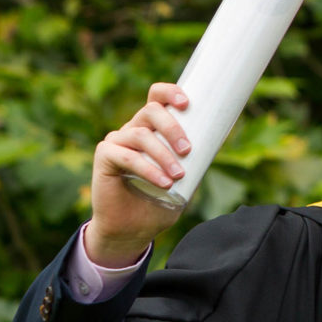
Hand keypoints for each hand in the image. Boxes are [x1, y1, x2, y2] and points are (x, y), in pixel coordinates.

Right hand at [86, 83, 192, 266]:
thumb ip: (196, 162)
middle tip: (187, 149)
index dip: (169, 92)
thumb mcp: (185, 180)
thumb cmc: (160, 202)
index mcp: (152, 129)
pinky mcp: (104, 157)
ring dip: (163, 154)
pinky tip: (163, 182)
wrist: (134, 229)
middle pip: (151, 110)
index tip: (187, 103)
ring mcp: (117, 142)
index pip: (157, 98)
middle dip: (172, 126)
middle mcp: (133, 130)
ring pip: (140, 134)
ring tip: (178, 175)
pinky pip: (126, 156)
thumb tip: (217, 144)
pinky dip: (147, 169)